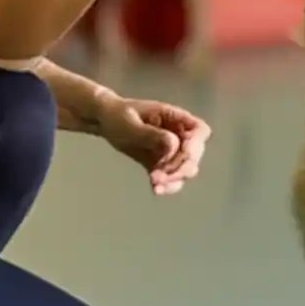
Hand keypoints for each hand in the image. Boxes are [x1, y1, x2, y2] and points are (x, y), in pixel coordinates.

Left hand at [97, 97, 212, 195]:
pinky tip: (155, 189)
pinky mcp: (161, 164)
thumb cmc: (118, 116)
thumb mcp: (131, 123)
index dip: (196, 143)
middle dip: (181, 168)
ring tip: (155, 184)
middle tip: (161, 176)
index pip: (199, 130)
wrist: (106, 122)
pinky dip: (167, 186)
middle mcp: (178, 134)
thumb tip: (173, 145)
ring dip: (174, 179)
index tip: (182, 153)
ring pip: (186, 169)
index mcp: (174, 118)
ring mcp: (171, 151)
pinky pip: (171, 178)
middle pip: (195, 154)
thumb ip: (152, 134)